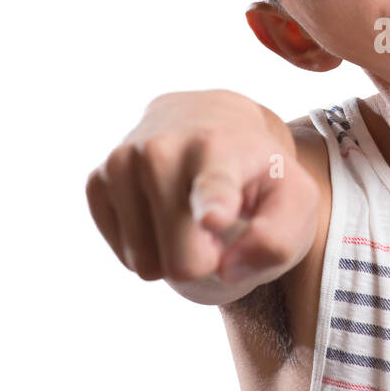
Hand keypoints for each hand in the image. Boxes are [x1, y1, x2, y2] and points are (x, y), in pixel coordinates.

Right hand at [84, 90, 319, 295]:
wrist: (209, 121)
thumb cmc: (258, 173)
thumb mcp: (293, 201)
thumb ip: (278, 240)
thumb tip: (227, 270)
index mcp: (220, 149)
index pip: (213, 185)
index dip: (214, 203)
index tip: (216, 216)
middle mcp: (163, 150)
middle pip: (182, 261)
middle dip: (206, 258)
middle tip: (219, 220)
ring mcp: (122, 163)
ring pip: (147, 264)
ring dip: (174, 251)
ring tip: (190, 210)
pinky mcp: (96, 182)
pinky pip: (125, 256)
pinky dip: (149, 246)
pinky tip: (163, 212)